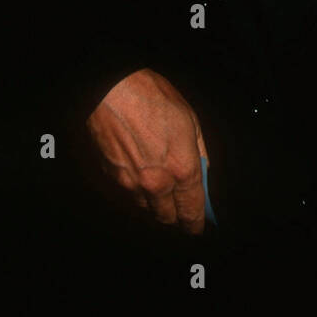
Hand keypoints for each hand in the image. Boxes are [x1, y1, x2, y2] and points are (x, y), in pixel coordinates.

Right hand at [86, 68, 208, 233]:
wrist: (112, 89)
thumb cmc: (154, 98)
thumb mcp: (190, 121)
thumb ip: (200, 154)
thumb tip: (204, 174)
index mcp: (182, 169)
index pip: (191, 211)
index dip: (195, 224)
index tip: (197, 227)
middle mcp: (156, 183)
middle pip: (167, 218)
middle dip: (176, 217)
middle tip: (181, 211)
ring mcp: (131, 183)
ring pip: (146, 209)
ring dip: (156, 205)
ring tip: (161, 191)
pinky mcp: (112, 177)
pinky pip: (129, 194)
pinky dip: (137, 192)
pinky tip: (142, 175)